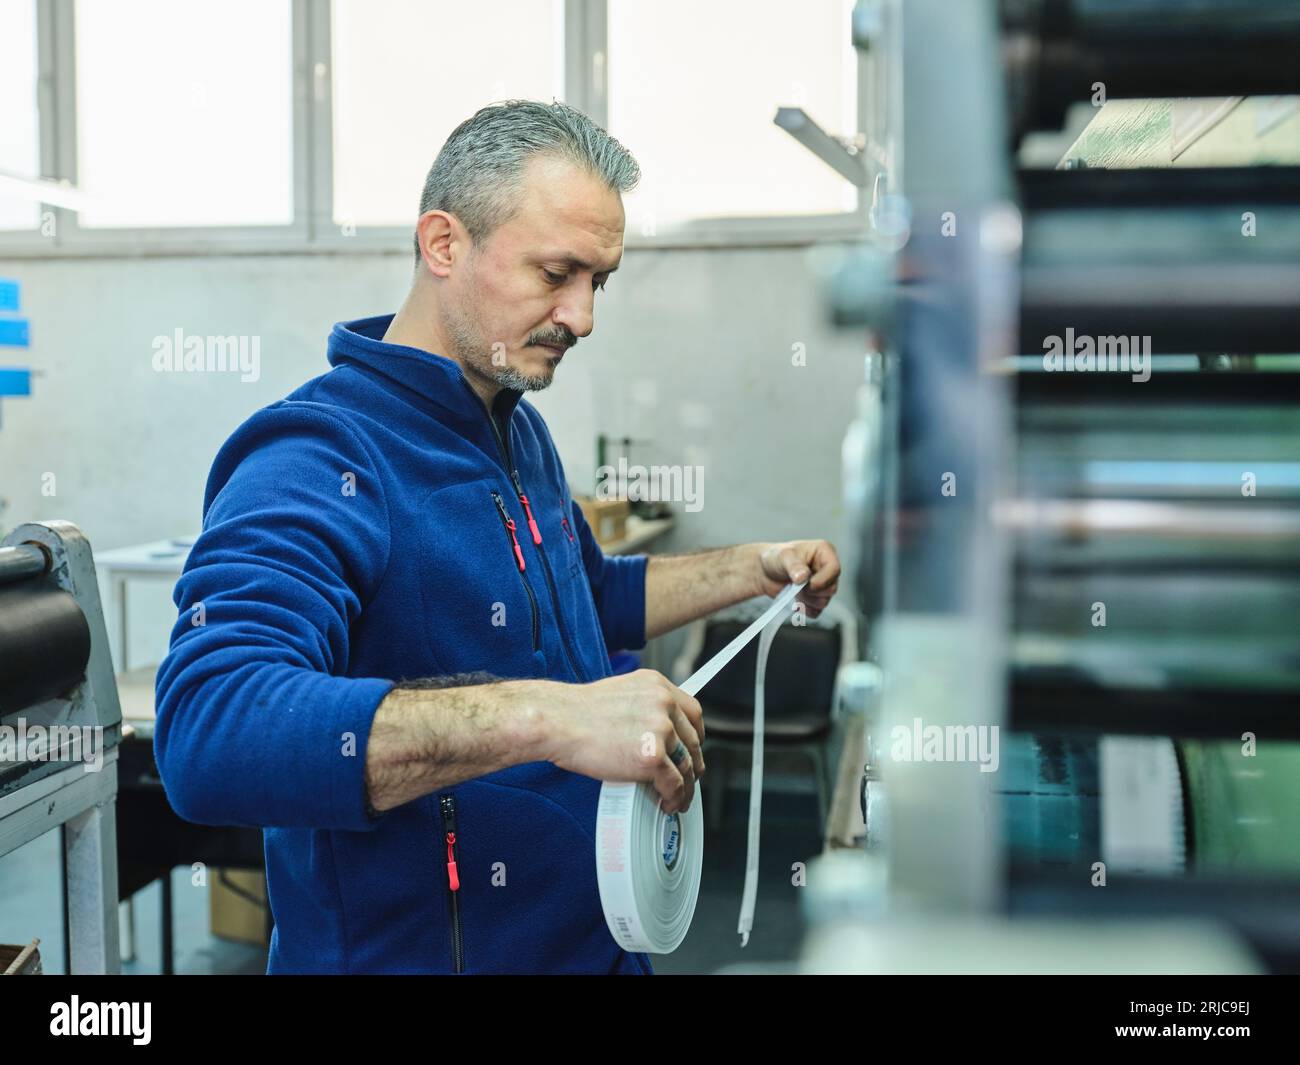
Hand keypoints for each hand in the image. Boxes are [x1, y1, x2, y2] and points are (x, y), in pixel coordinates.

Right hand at [542, 670, 704, 813]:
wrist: (557, 721)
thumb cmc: (576, 713)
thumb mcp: (620, 695)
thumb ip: (643, 708)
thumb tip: (656, 733)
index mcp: (657, 685)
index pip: (693, 712)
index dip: (696, 735)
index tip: (692, 749)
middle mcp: (663, 703)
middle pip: (693, 740)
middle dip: (692, 764)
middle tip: (687, 779)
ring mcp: (660, 729)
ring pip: (686, 765)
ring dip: (686, 786)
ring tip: (679, 798)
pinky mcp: (652, 756)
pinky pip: (674, 783)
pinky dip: (674, 798)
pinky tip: (668, 803)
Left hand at [755, 539, 841, 618]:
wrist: (765, 571)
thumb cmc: (776, 557)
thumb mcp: (783, 556)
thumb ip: (794, 566)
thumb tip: (803, 577)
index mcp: (825, 552)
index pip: (834, 569)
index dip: (822, 580)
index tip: (806, 583)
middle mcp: (827, 569)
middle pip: (831, 589)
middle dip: (811, 591)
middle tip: (795, 585)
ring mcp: (823, 585)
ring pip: (824, 602)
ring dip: (806, 600)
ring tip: (792, 591)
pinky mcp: (816, 599)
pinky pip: (816, 611)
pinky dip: (804, 609)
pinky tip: (794, 600)